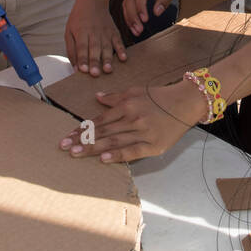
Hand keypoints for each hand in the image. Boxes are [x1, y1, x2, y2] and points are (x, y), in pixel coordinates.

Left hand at [58, 79, 208, 162]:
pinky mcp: (154, 145)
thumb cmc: (159, 97)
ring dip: (94, 148)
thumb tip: (97, 98)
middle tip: (65, 147)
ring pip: (114, 141)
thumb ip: (115, 97)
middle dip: (83, 140)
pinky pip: (133, 151)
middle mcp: (133, 118)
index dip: (83, 129)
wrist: (186, 102)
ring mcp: (144, 132)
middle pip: (104, 132)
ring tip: (77, 153)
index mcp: (127, 105)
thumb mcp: (136, 91)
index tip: (68, 136)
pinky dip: (118, 155)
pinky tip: (104, 159)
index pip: (100, 120)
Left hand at [65, 0, 127, 76]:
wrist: (92, 1)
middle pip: (94, 49)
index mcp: (81, 32)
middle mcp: (93, 33)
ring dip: (108, 59)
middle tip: (95, 74)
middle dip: (95, 62)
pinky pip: (118, 41)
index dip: (82, 59)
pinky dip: (121, 50)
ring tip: (108, 70)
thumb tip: (75, 68)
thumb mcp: (69, 31)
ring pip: (107, 47)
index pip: (81, 47)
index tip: (83, 70)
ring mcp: (105, 32)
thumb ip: (71, 50)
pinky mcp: (114, 32)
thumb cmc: (79, 18)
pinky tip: (123, 58)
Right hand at [121, 0, 182, 36]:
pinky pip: (128, 1)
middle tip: (138, 30)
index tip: (145, 19)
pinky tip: (134, 23)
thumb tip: (157, 13)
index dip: (140, 6)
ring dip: (129, 17)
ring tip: (136, 31)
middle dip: (132, 15)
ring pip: (126, 1)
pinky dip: (129, 13)